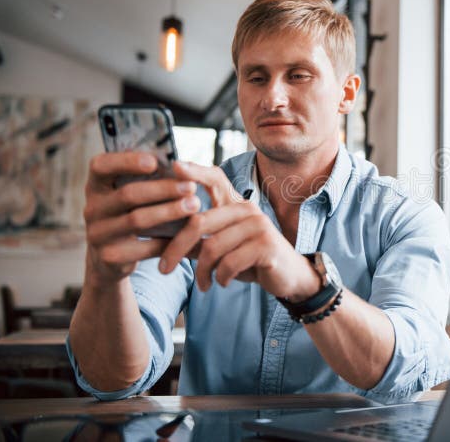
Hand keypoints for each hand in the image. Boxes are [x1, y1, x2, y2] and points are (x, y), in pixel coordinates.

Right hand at [84, 152, 200, 286]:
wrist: (109, 259)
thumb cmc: (128, 214)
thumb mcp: (128, 196)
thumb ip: (146, 180)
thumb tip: (182, 166)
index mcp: (96, 185)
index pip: (100, 166)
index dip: (126, 161)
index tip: (154, 162)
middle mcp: (92, 208)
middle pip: (128, 194)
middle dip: (163, 189)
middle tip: (191, 187)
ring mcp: (98, 234)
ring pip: (137, 220)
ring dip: (170, 211)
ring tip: (194, 205)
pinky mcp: (109, 256)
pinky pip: (144, 248)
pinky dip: (168, 241)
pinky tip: (188, 234)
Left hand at [160, 162, 320, 299]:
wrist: (289, 276)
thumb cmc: (251, 260)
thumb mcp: (222, 248)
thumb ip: (198, 240)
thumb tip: (160, 241)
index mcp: (237, 204)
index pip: (215, 180)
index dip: (195, 171)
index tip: (175, 166)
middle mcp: (248, 209)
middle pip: (199, 222)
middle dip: (176, 248)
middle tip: (164, 269)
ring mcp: (258, 226)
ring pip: (212, 248)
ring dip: (202, 272)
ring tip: (203, 284)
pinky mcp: (266, 246)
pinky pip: (229, 263)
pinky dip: (220, 278)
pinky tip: (222, 283)